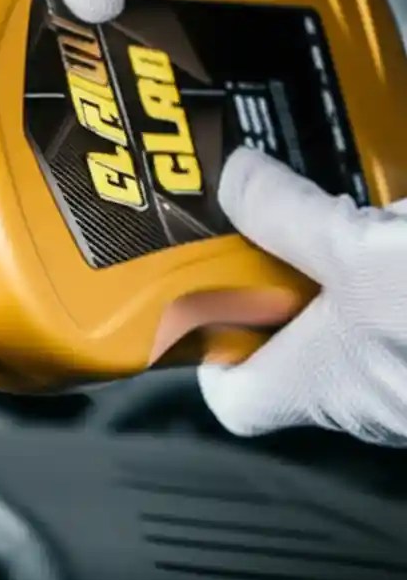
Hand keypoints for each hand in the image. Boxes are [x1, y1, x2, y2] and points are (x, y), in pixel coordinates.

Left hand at [199, 147, 406, 445]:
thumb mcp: (364, 249)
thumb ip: (288, 218)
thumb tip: (237, 180)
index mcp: (322, 384)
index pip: (237, 399)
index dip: (205, 353)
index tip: (194, 294)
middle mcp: (369, 392)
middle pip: (295, 345)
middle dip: (279, 277)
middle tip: (261, 209)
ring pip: (359, 318)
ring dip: (344, 258)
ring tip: (333, 195)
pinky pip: (404, 298)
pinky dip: (394, 252)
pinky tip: (400, 208)